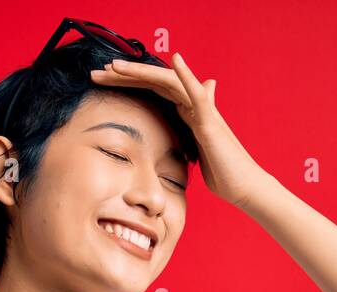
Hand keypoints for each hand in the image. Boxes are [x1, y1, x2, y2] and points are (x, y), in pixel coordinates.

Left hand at [89, 51, 271, 210]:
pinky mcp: (211, 121)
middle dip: (124, 76)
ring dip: (141, 71)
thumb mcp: (193, 151)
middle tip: (95, 72)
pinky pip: (198, 94)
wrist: (241, 186)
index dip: (125, 84)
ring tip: (115, 65)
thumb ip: (185, 136)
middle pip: (153, 81)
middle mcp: (192, 105)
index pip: (150, 91)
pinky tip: (176, 59)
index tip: (99, 82)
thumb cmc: (220, 172)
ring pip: (168, 82)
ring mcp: (201, 110)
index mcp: (184, 112)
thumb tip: (180, 127)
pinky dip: (187, 75)